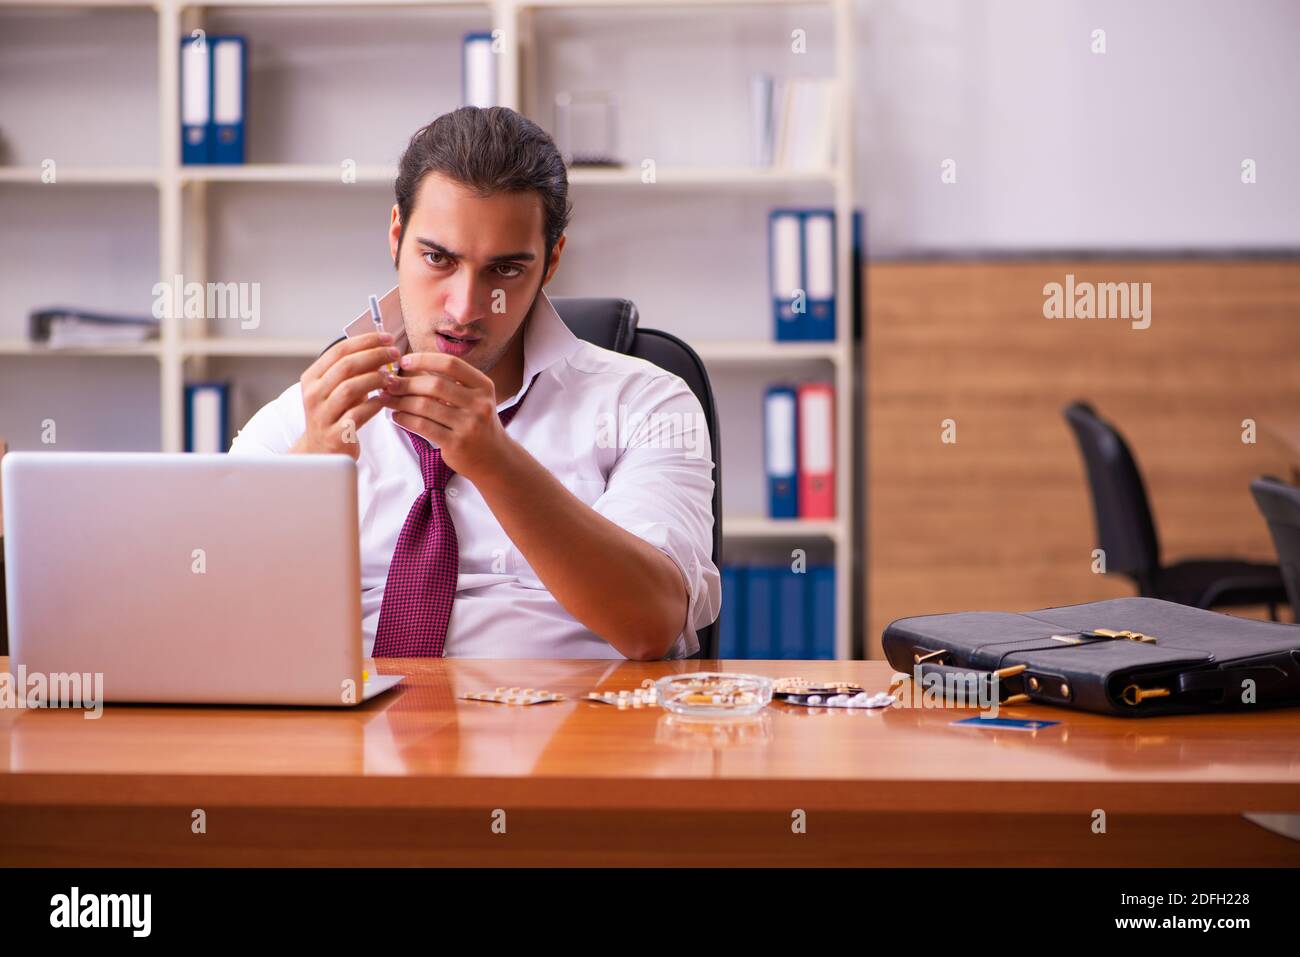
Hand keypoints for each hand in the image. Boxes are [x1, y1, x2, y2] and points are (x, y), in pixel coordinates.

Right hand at [290, 331, 400, 459]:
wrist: (320, 452)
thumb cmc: (335, 414)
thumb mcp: (337, 389)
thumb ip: (353, 370)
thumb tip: (381, 345)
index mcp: (312, 378)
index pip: (338, 351)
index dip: (365, 341)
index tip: (387, 337)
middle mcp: (313, 395)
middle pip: (345, 367)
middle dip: (374, 356)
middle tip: (395, 354)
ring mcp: (322, 416)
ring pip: (350, 388)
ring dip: (375, 379)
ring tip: (392, 377)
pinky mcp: (336, 435)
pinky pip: (358, 414)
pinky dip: (374, 404)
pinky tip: (385, 399)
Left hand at [383, 351, 507, 480]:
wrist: (495, 458)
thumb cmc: (477, 423)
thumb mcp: (475, 398)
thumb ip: (451, 383)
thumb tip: (410, 368)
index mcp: (483, 386)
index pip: (450, 364)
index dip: (424, 359)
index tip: (404, 360)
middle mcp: (479, 404)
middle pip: (435, 385)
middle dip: (407, 383)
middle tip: (389, 383)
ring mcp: (469, 425)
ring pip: (425, 406)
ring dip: (401, 401)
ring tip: (387, 399)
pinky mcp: (456, 443)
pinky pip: (423, 426)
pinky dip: (405, 419)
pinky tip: (397, 416)